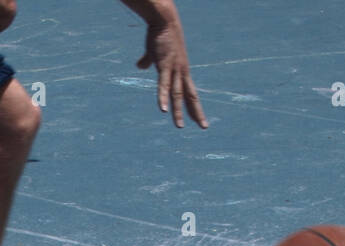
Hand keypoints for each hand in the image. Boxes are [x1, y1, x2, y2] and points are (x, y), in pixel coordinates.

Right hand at [137, 12, 207, 128]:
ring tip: (179, 126)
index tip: (200, 119)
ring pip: (178, 95)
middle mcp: (182, 72)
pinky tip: (163, 110)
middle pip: (190, 96)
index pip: (190, 93)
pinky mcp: (165, 66)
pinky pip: (164, 86)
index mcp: (181, 71)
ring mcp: (175, 70)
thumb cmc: (160, 34)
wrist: (164, 20)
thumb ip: (147, 61)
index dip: (194, 106)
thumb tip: (140, 66)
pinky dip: (163, 98)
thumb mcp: (154, 52)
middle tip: (204, 127)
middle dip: (196, 112)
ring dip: (178, 111)